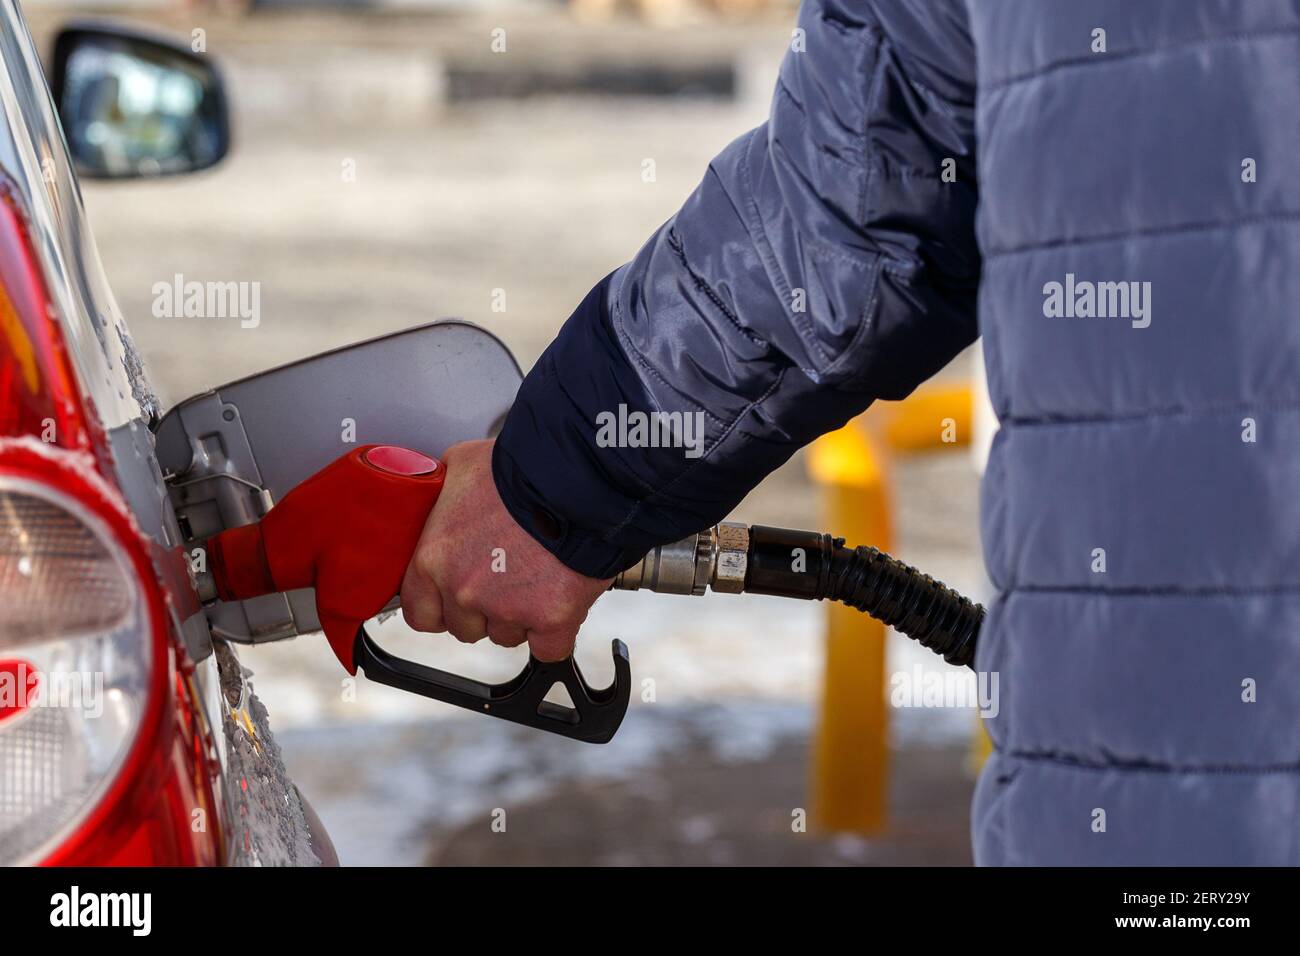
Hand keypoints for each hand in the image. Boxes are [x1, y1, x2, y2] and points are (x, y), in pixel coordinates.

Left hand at [399, 439, 611, 660]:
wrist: (576, 477)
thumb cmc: (522, 470)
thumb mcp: (459, 467)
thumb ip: (441, 498)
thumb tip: (436, 498)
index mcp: (433, 559)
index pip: (420, 612)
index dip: (441, 604)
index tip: (455, 595)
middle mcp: (464, 590)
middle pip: (466, 627)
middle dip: (485, 608)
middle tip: (506, 574)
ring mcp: (507, 609)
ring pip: (508, 636)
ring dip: (521, 615)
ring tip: (538, 574)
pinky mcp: (550, 620)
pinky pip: (548, 648)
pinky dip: (555, 631)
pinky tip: (559, 600)